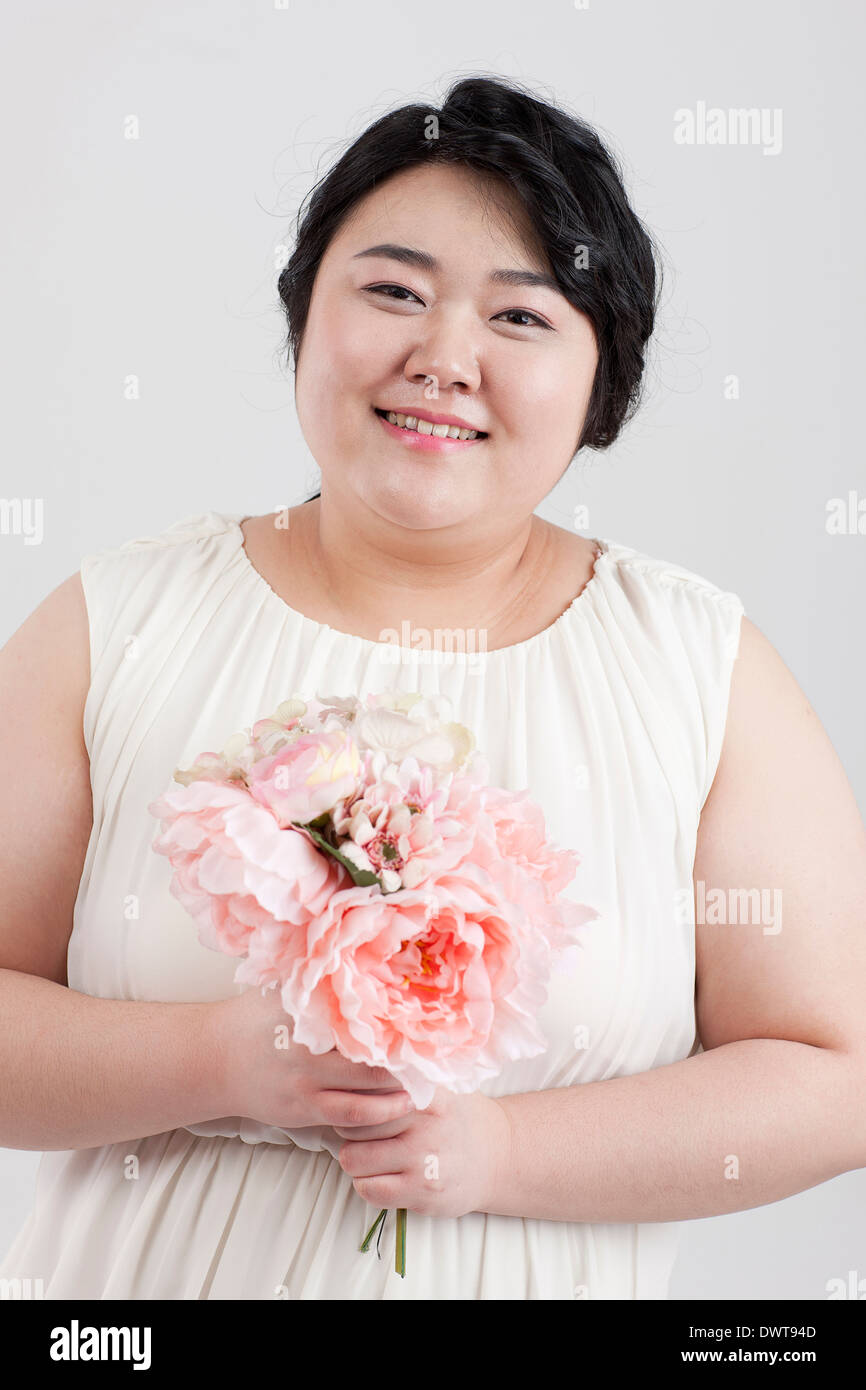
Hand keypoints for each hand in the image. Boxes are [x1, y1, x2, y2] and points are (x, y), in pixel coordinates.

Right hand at [206, 986, 414, 1132]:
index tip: (423, 1028)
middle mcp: (307, 1058)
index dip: (394, 1029)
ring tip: (422, 1094)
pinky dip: (372, 1117)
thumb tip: (356, 953)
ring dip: (394, 1101)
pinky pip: (345, 1121)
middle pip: (368, 1067)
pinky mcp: (301, 1114)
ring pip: (362, 1103)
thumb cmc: (252, 1017)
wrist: (212, 1060)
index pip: (361, 1025)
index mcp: (306, 1021)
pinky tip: (393, 1110)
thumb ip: (317, 981)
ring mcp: (304, 1090)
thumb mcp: (281, 991)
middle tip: (434, 1065)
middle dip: (402, 1069)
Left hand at [334, 1086, 512, 1217]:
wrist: (498, 1156)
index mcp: (424, 1091)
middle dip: (349, 1131)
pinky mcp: (423, 1192)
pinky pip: (369, 1189)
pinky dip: (368, 1186)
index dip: (353, 1097)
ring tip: (372, 1157)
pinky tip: (384, 1178)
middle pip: (352, 1123)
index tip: (356, 1102)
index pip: (364, 1089)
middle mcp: (424, 1122)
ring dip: (357, 1162)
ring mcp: (424, 1159)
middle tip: (361, 1134)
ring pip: (354, 1159)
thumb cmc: (455, 1117)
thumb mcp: (437, 1086)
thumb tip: (352, 1058)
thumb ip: (402, 1076)